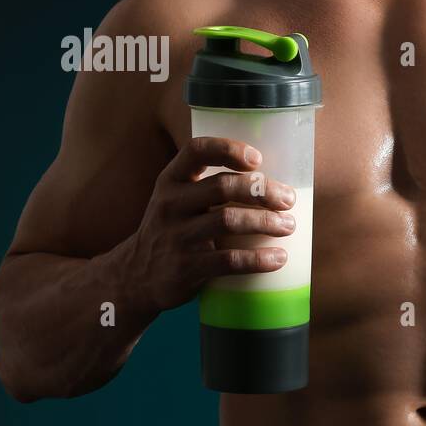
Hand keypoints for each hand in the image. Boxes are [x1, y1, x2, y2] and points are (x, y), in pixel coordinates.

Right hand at [121, 136, 298, 311]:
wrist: (136, 276)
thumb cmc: (172, 230)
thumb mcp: (177, 200)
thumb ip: (209, 185)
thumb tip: (272, 180)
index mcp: (171, 180)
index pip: (197, 150)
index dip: (229, 149)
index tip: (258, 159)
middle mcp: (171, 204)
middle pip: (223, 186)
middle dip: (263, 191)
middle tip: (288, 200)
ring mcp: (177, 236)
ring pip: (229, 221)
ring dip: (266, 222)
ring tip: (288, 226)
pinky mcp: (186, 268)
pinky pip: (229, 261)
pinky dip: (259, 259)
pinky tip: (279, 258)